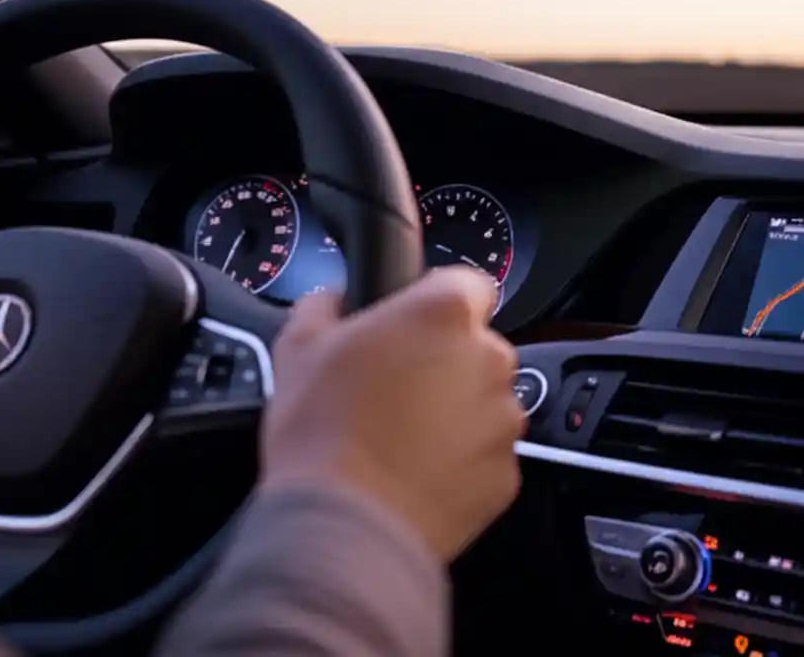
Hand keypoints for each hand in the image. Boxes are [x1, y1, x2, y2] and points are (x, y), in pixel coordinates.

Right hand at [262, 266, 525, 560]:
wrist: (345, 522)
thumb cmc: (322, 432)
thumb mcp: (298, 346)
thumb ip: (325, 305)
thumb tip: (332, 301)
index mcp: (443, 313)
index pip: (465, 282)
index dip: (433, 299)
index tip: (409, 321)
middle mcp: (488, 360)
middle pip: (474, 346)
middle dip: (439, 361)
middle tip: (388, 387)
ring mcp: (503, 420)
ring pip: (483, 401)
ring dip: (451, 410)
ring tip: (396, 436)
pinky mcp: (505, 474)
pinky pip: (484, 454)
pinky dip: (458, 460)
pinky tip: (411, 470)